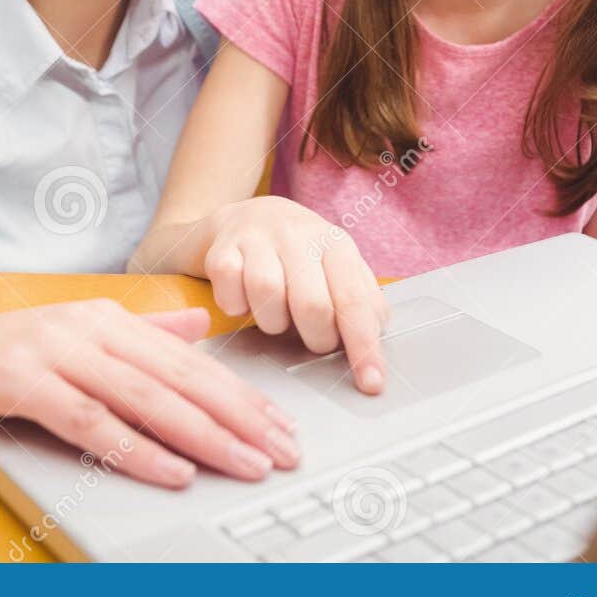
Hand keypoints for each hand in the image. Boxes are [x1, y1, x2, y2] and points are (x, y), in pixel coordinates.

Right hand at [0, 300, 300, 488]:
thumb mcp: (76, 338)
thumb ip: (140, 333)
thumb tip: (198, 327)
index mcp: (107, 318)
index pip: (190, 361)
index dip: (240, 395)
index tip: (280, 426)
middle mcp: (87, 328)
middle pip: (178, 378)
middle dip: (237, 418)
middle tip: (279, 451)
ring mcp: (54, 351)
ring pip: (144, 399)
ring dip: (201, 436)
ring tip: (243, 463)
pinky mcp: (21, 380)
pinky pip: (91, 422)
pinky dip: (136, 448)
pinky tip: (172, 469)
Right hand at [199, 197, 389, 393]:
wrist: (249, 214)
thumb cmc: (300, 252)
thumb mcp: (337, 265)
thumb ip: (361, 298)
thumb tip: (375, 335)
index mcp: (334, 243)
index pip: (354, 300)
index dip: (363, 346)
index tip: (370, 383)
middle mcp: (297, 235)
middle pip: (312, 305)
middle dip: (316, 338)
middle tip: (314, 338)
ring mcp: (257, 239)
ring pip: (268, 297)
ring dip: (274, 323)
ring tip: (278, 315)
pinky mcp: (222, 250)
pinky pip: (230, 293)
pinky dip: (237, 309)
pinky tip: (244, 302)